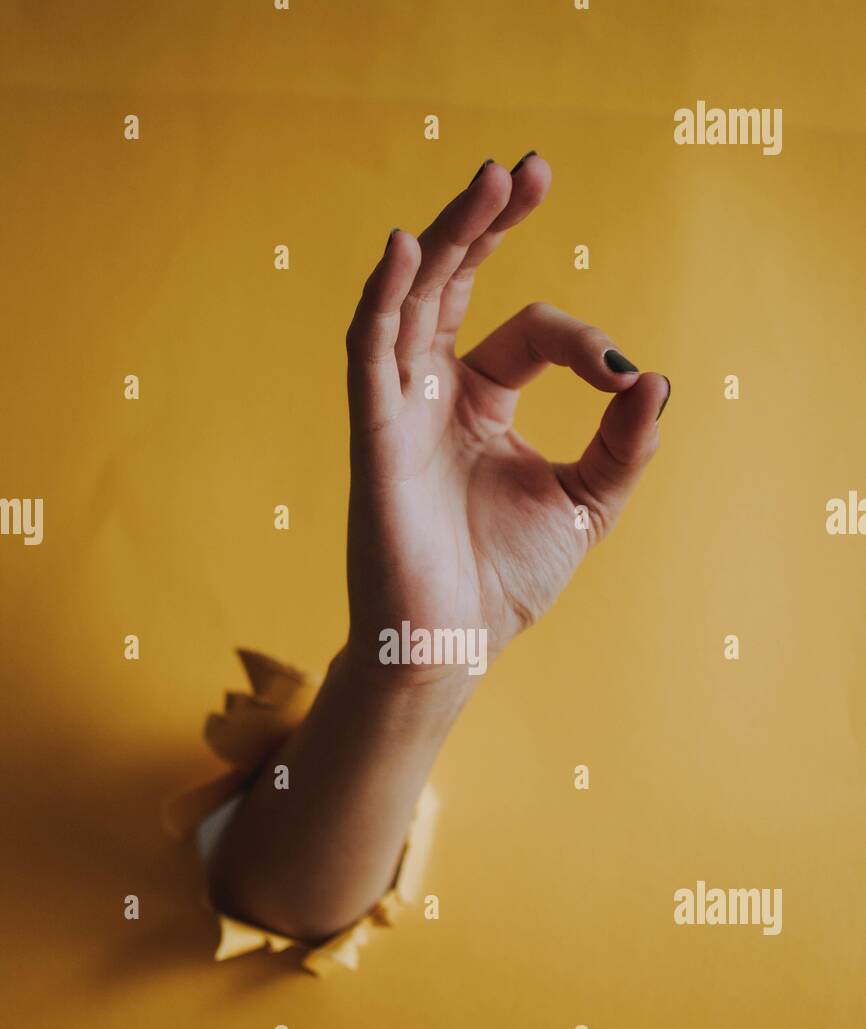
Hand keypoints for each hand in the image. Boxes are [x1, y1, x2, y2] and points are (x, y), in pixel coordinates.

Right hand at [345, 155, 669, 684]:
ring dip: (449, 238)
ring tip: (494, 180)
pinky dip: (384, 298)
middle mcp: (434, 394)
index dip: (583, 341)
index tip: (624, 379)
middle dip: (489, 225)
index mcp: (480, 404)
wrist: (449, 647)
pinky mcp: (374, 435)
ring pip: (413, 300)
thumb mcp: (587, 504)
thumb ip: (623, 445)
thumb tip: (655, 378)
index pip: (526, 332)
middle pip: (453, 284)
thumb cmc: (504, 582)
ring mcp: (399, 409)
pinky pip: (369, 352)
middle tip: (531, 169)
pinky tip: (408, 246)